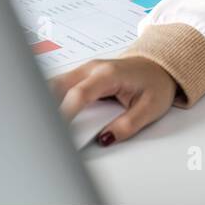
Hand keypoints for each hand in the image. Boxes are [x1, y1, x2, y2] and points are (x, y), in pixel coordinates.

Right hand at [49, 55, 179, 146]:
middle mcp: (93, 68)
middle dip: (47, 108)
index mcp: (109, 74)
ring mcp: (85, 70)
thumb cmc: (156, 82)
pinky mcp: (82, 75)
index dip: (65, 114)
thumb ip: (127, 125)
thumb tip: (105, 139)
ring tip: (46, 127)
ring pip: (55, 85)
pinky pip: (61, 87)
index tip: (58, 133)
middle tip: (44, 132)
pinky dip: (53, 101)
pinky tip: (52, 116)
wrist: (160, 66)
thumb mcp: (151, 108)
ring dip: (47, 103)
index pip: (79, 94)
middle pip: (58, 86)